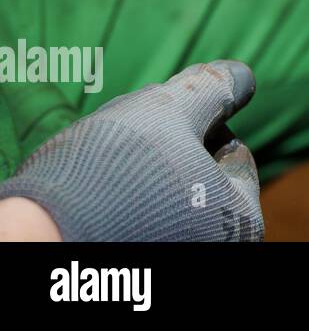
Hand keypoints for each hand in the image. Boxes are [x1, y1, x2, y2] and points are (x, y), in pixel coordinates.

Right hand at [0, 61, 263, 240]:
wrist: (40, 235)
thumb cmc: (112, 169)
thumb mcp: (172, 111)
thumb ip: (214, 90)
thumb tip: (244, 76)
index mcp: (240, 220)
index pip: (232, 151)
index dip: (196, 124)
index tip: (157, 127)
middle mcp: (216, 247)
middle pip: (201, 173)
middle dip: (170, 146)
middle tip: (131, 143)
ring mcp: (176, 251)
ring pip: (169, 190)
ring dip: (145, 167)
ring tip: (108, 166)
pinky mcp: (138, 256)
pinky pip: (141, 213)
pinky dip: (124, 195)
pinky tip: (97, 188)